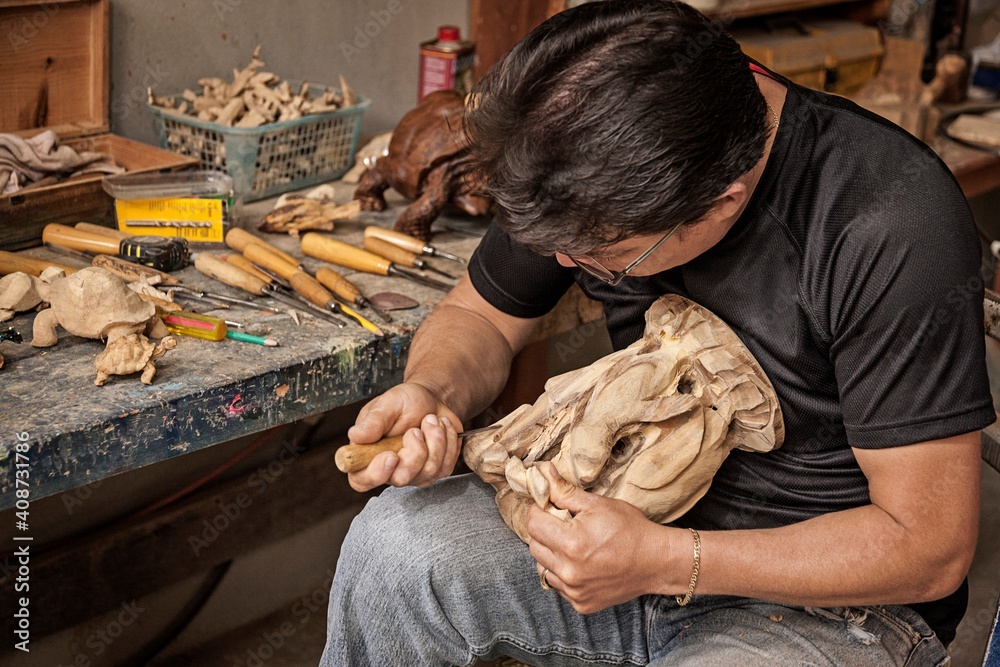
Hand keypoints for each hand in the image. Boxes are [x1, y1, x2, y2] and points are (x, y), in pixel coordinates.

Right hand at [345, 382, 463, 491]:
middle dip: (416, 451)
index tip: (391, 455)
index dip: (376, 474)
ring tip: (431, 420)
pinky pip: (446, 466)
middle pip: (401, 478)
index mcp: (367, 455)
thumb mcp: (388, 404)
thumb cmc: (405, 401)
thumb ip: (373, 421)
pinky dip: (449, 441)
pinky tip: (442, 427)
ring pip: (428, 472)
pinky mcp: (434, 471)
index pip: (362, 480)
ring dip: (435, 440)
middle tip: (415, 429)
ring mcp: (413, 474)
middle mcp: (389, 470)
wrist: (432, 400)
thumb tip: (356, 436)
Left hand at [527, 462, 674, 613]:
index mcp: (571, 543)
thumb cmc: (630, 529)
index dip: (539, 511)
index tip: (549, 507)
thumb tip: (543, 473)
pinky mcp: (581, 604)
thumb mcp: (598, 504)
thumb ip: (565, 492)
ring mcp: (574, 590)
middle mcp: (569, 571)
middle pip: (534, 546)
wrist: (657, 561)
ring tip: (573, 545)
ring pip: (543, 567)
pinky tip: (580, 563)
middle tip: (563, 524)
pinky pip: (558, 585)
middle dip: (544, 531)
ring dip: (551, 554)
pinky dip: (563, 573)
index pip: (533, 524)